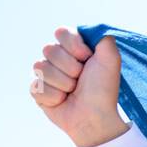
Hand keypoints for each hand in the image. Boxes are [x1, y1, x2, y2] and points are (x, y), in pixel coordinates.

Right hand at [30, 29, 129, 146]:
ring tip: (73, 91)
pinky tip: (63, 101)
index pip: (61, 32)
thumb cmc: (103, 90)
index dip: (73, 46)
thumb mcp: (110, 61)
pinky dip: (53, 96)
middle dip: (70, 67)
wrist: (96, 117)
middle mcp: (57, 59)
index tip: (86, 58)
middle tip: (81, 80)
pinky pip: (36, 86)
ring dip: (63, 83)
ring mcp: (46, 75)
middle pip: (49, 49)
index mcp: (73, 49)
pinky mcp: (38, 91)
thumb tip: (92, 28)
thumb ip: (103, 39)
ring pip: (40, 67)